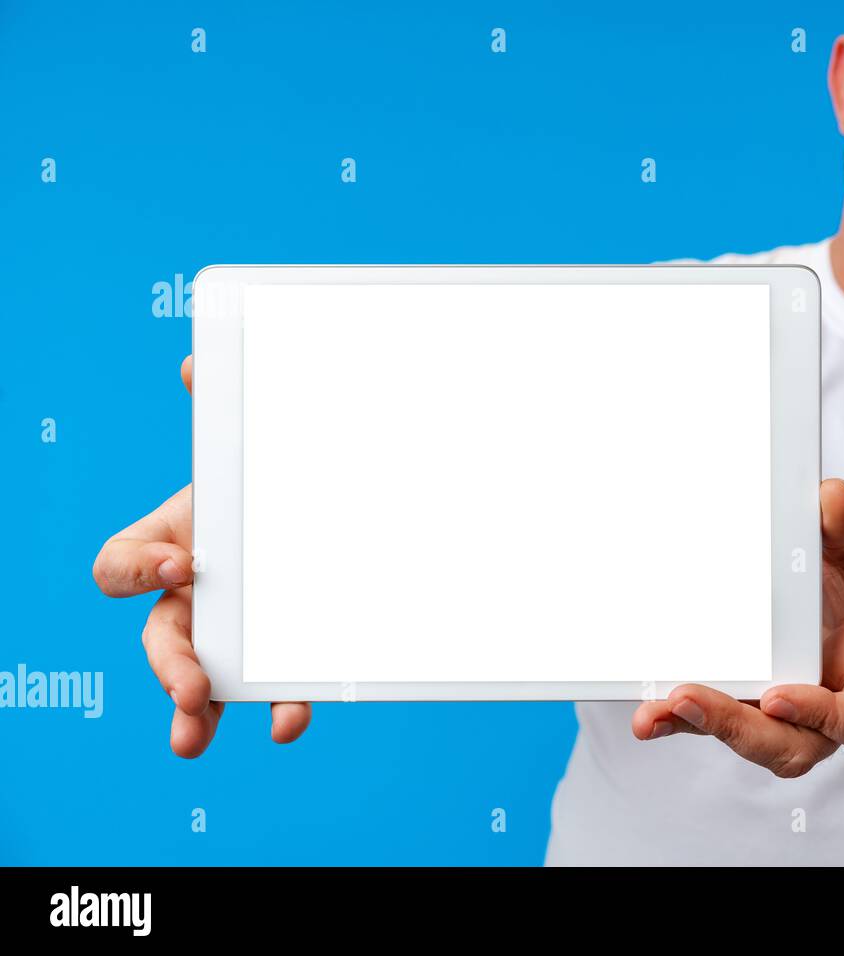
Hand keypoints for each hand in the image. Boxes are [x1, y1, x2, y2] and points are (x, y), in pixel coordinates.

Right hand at [91, 354, 311, 756]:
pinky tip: (289, 723)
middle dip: (167, 663)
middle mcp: (196, 598)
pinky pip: (271, 690)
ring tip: (193, 738)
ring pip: (202, 680)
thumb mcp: (253, 447)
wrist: (323, 515)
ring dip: (195, 711)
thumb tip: (195, 363)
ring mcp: (236, 633)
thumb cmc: (272, 484)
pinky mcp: (280, 655)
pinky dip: (278, 708)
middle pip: (160, 638)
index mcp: (174, 545)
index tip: (184, 564)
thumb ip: (224, 408)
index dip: (137, 569)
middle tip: (191, 684)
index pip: (122, 566)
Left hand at [631, 478, 843, 777]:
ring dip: (700, 728)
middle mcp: (829, 712)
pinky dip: (683, 718)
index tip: (778, 695)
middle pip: (792, 746)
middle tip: (689, 699)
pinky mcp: (750, 706)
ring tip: (653, 712)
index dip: (826, 718)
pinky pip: (719, 720)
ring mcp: (786, 716)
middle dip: (739, 729)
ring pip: (751, 741)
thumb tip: (831, 500)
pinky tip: (649, 711)